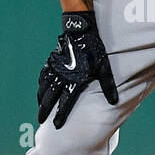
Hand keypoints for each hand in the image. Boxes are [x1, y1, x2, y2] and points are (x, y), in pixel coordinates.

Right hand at [37, 11, 118, 128]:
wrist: (81, 29)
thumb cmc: (94, 48)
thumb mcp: (104, 68)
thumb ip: (108, 85)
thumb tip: (114, 102)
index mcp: (74, 80)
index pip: (65, 102)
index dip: (60, 114)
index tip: (56, 125)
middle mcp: (62, 76)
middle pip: (50, 97)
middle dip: (44, 110)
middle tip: (40, 120)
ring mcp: (55, 68)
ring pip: (44, 87)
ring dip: (41, 99)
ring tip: (40, 109)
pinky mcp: (52, 60)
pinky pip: (44, 76)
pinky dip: (41, 85)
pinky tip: (41, 90)